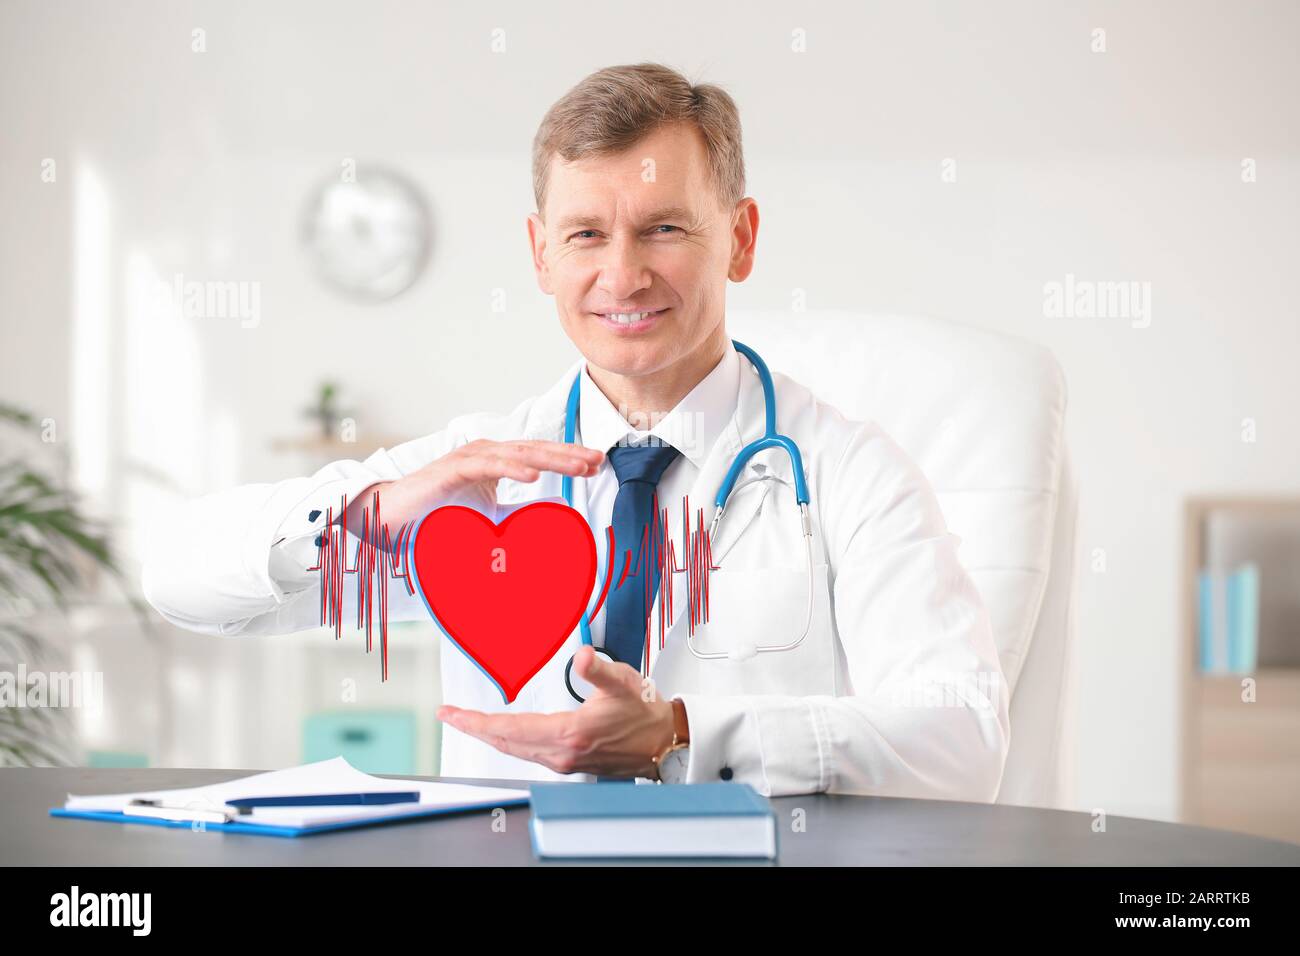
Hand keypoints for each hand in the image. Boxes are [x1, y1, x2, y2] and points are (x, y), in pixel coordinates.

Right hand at [348, 439, 603, 528]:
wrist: (389, 518)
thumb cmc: (436, 516)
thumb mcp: (489, 516)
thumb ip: (521, 512)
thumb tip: (557, 509)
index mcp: (495, 461)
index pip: (538, 455)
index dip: (567, 457)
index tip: (596, 462)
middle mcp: (484, 453)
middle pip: (534, 450)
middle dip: (568, 455)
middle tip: (597, 460)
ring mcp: (467, 459)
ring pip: (517, 454)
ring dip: (550, 459)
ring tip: (578, 465)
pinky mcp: (451, 470)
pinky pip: (486, 466)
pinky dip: (511, 469)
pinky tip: (532, 476)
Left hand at [437, 645, 676, 778]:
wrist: (664, 741)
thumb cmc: (644, 712)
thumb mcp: (623, 682)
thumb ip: (599, 669)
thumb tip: (581, 656)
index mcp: (569, 733)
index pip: (509, 728)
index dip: (477, 722)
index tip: (452, 715)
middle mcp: (562, 753)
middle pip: (505, 743)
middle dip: (474, 729)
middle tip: (450, 717)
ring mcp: (566, 761)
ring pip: (515, 750)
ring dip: (490, 736)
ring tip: (471, 723)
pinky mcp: (571, 762)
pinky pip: (529, 754)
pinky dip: (510, 742)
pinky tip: (506, 734)